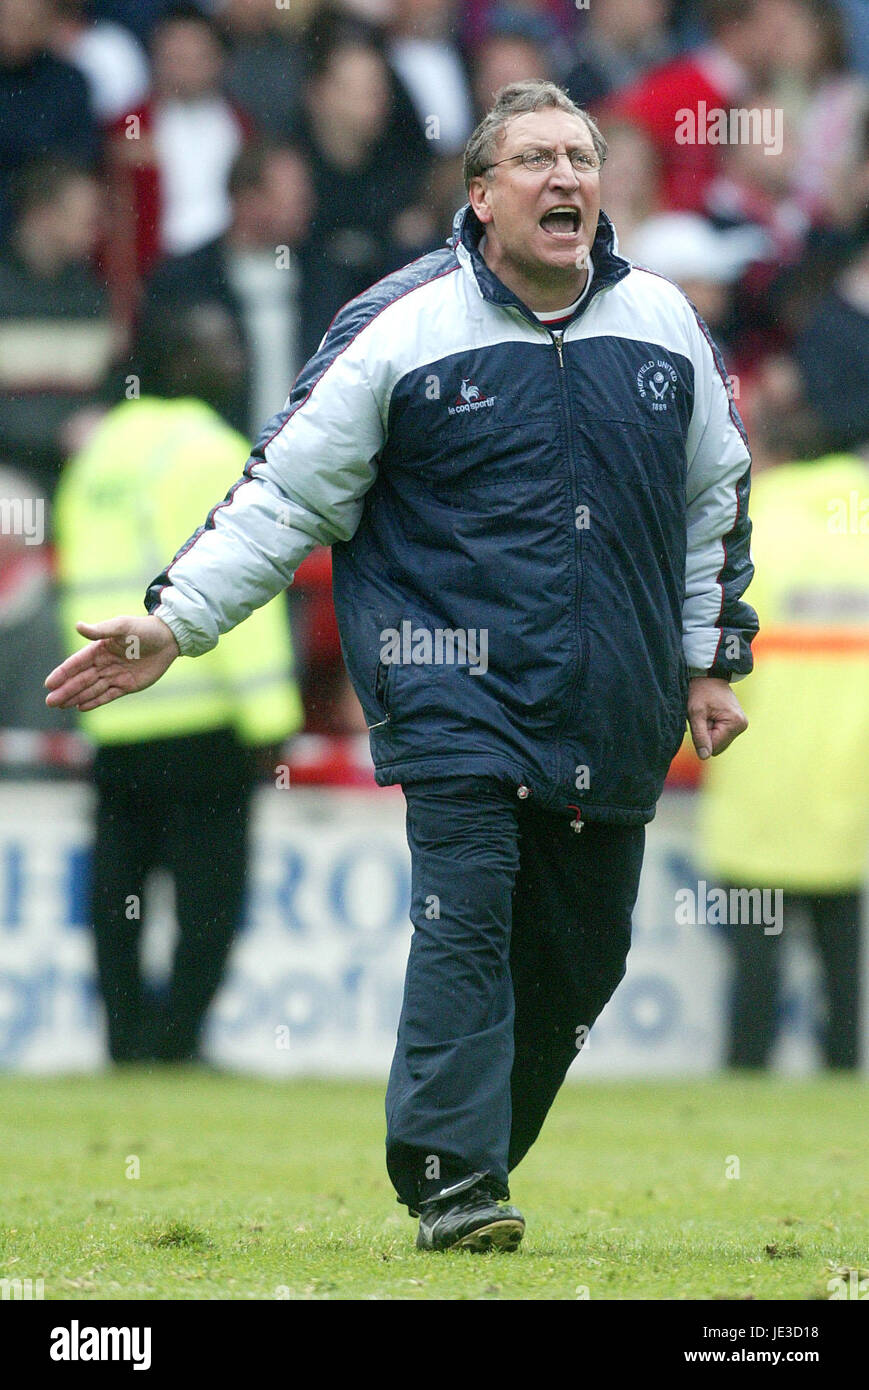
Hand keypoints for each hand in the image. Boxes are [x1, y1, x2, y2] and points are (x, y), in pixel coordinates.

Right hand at [44, 615, 179, 711]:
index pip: (77, 663)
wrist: (168, 639)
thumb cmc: (144, 629)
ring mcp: (115, 676)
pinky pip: (108, 696)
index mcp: (99, 649)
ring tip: (60, 705)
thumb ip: (100, 630)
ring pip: (91, 689)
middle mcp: (104, 663)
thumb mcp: (122, 626)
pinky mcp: (127, 686)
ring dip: (76, 697)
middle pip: (81, 680)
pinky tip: (81, 707)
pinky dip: (95, 701)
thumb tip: (77, 626)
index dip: (63, 674)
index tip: (49, 684)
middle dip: (65, 690)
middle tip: (49, 701)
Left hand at [687, 676, 747, 759]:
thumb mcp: (695, 713)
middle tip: (702, 717)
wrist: (708, 676)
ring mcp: (741, 725)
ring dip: (708, 732)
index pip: (714, 748)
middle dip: (706, 735)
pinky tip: (710, 715)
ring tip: (706, 715)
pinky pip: (721, 735)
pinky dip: (712, 729)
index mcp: (735, 723)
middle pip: (718, 746)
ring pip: (719, 742)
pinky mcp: (737, 723)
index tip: (700, 720)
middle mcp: (742, 725)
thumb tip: (704, 757)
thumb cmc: (700, 691)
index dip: (701, 738)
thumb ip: (700, 736)